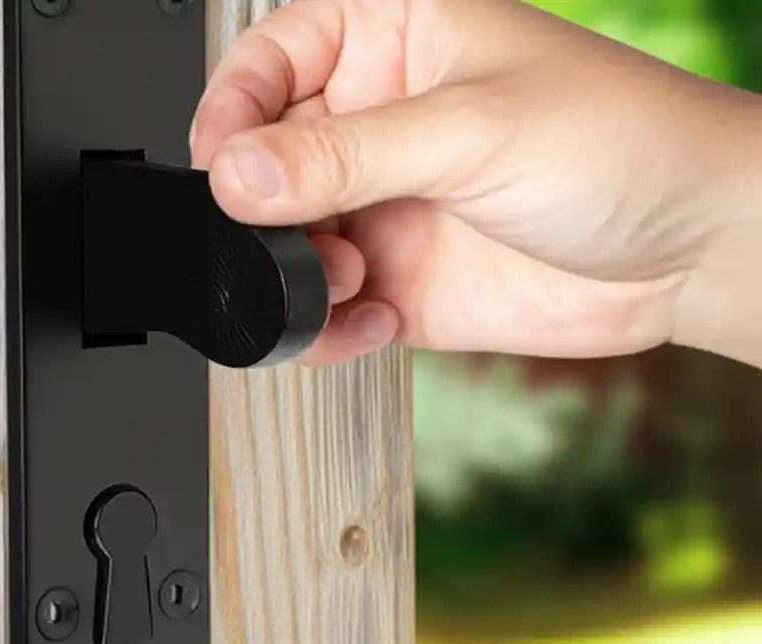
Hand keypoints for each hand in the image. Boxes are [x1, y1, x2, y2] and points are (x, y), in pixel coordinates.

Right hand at [192, 0, 761, 365]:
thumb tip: (235, 174)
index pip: (269, 59)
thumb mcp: (468, 131)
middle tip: (281, 234)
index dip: (232, 107)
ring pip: (286, 242)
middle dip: (262, 208)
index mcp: (390, 42)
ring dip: (296, 272)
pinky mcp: (398, 280)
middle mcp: (377, 123)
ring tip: (346, 277)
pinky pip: (326, 309)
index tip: (220, 161)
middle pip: (265, 159)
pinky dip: (327, 326)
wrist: (697, 249)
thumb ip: (342, 155)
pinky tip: (369, 318)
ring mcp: (385, 204)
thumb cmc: (623, 143)